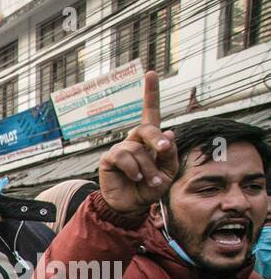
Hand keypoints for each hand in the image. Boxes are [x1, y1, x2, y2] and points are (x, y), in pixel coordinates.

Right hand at [98, 71, 178, 218]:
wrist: (131, 206)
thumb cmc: (149, 188)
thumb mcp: (168, 171)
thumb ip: (170, 153)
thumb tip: (168, 132)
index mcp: (150, 140)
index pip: (150, 113)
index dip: (150, 93)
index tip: (150, 73)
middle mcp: (134, 141)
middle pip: (146, 128)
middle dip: (157, 139)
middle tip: (164, 150)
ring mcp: (120, 149)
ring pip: (137, 149)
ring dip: (147, 167)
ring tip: (148, 181)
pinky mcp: (108, 159)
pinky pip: (123, 157)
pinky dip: (133, 169)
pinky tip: (134, 178)